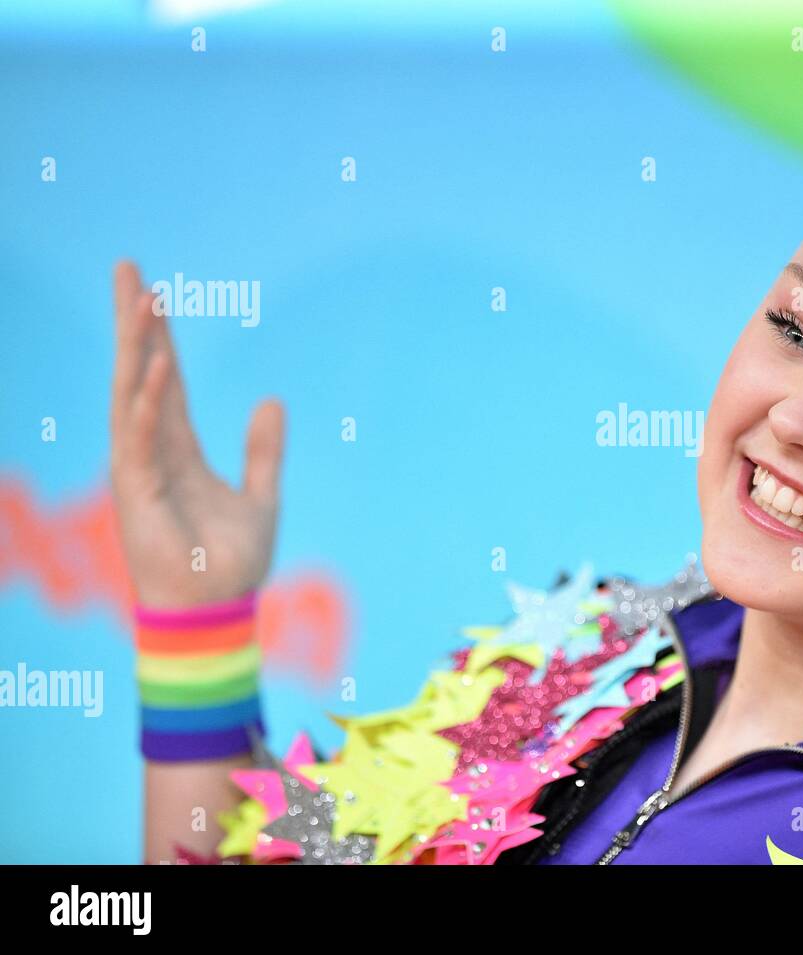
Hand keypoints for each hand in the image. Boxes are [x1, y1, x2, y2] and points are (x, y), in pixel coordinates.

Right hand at [108, 260, 284, 607]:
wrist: (216, 611)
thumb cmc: (231, 564)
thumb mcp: (261, 496)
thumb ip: (264, 450)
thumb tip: (271, 400)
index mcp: (177, 450)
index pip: (166, 381)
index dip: (161, 338)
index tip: (156, 292)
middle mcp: (152, 452)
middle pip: (140, 373)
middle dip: (135, 323)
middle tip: (129, 269)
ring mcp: (139, 469)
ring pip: (133, 395)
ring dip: (137, 348)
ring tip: (143, 299)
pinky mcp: (137, 492)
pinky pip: (140, 439)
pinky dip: (146, 403)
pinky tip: (153, 368)